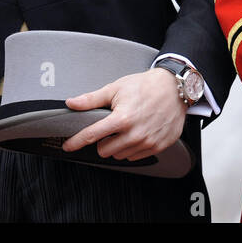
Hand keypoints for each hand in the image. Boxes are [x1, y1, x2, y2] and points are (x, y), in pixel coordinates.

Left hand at [60, 69, 185, 160]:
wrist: (174, 89)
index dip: (76, 141)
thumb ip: (91, 99)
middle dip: (102, 141)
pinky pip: (135, 156)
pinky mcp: (158, 147)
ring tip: (125, 128)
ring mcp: (147, 142)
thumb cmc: (144, 86)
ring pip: (119, 155)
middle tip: (109, 127)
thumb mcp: (115, 88)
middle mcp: (135, 134)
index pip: (92, 135)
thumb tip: (71, 103)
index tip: (67, 146)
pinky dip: (131, 148)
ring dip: (117, 145)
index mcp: (122, 118)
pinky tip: (136, 133)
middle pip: (104, 150)